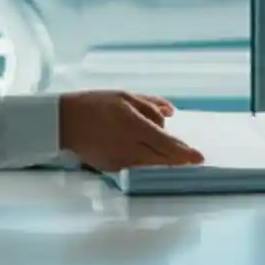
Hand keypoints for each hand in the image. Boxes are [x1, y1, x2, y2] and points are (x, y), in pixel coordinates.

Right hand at [58, 91, 203, 171]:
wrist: (65, 123)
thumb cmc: (96, 104)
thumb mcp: (125, 96)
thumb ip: (151, 105)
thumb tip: (171, 113)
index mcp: (134, 126)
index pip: (166, 144)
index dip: (185, 153)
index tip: (200, 158)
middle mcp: (129, 148)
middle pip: (162, 159)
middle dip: (179, 159)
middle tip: (191, 158)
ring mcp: (121, 161)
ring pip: (151, 165)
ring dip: (164, 160)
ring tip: (171, 154)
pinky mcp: (113, 168)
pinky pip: (138, 166)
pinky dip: (148, 161)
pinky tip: (149, 154)